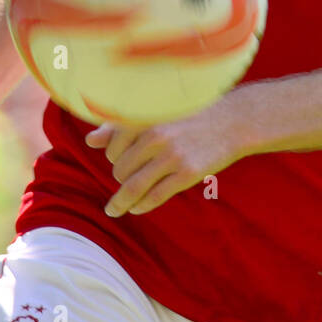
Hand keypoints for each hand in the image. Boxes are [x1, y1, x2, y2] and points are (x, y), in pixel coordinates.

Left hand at [85, 95, 244, 217]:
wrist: (232, 121)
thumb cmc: (189, 116)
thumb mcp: (156, 113)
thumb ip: (120, 126)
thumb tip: (89, 141)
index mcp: (145, 118)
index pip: (112, 149)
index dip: (114, 157)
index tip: (122, 159)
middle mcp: (155, 135)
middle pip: (121, 169)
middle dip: (121, 177)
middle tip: (130, 176)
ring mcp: (172, 155)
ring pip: (133, 186)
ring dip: (121, 201)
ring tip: (115, 208)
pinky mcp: (187, 173)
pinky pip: (154, 196)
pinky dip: (141, 205)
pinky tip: (136, 208)